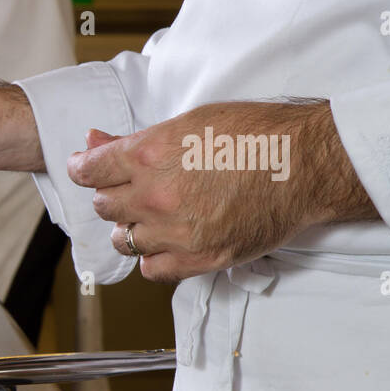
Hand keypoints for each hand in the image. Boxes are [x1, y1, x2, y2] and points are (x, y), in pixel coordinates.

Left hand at [68, 100, 377, 281]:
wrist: (306, 165)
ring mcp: (176, 231)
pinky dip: (154, 257)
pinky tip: (168, 241)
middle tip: (132, 189)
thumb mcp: (190, 121)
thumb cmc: (255, 134)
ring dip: (132, 228)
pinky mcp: (198, 258)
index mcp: (150, 154)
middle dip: (112, 195)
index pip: (89, 170)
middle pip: (104, 206)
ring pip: (124, 240)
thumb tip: (93, 141)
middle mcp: (156, 195)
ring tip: (155, 215)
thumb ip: (136, 139)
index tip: (86, 169)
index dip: (83, 168)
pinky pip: (152, 269)